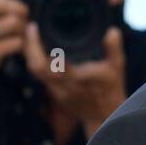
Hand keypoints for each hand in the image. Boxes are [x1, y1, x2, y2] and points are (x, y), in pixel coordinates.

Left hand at [23, 22, 126, 136]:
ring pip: (34, 71)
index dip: (37, 46)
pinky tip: (38, 48)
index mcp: (76, 79)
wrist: (104, 116)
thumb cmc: (111, 91)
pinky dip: (36, 59)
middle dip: (28, 47)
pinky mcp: (54, 92)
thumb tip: (112, 31)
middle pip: (34, 67)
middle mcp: (62, 86)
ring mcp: (56, 91)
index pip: (50, 64)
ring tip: (32, 34)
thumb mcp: (117, 68)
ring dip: (30, 52)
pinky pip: (39, 74)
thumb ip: (114, 49)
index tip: (35, 27)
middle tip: (30, 28)